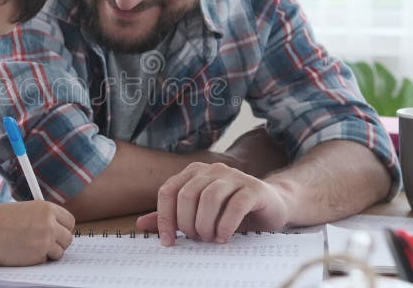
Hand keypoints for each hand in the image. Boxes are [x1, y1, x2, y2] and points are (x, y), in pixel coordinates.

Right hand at [0, 200, 74, 265]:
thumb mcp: (24, 209)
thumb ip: (41, 216)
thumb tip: (54, 225)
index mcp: (46, 208)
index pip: (69, 221)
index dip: (63, 228)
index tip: (57, 232)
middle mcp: (49, 223)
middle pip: (68, 238)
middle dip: (58, 242)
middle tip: (46, 243)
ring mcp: (45, 241)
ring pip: (60, 252)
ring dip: (50, 252)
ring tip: (33, 248)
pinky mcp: (37, 256)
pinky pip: (46, 260)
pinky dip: (39, 259)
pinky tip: (25, 253)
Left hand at [136, 162, 288, 245]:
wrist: (272, 205)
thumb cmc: (232, 210)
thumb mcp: (199, 214)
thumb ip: (172, 216)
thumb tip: (140, 223)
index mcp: (195, 172)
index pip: (168, 191)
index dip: (164, 218)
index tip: (168, 241)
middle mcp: (213, 170)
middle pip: (187, 195)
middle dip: (187, 223)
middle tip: (196, 239)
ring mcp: (235, 176)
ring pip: (209, 198)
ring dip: (206, 224)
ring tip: (210, 238)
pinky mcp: (254, 188)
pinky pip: (235, 205)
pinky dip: (225, 225)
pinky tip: (224, 236)